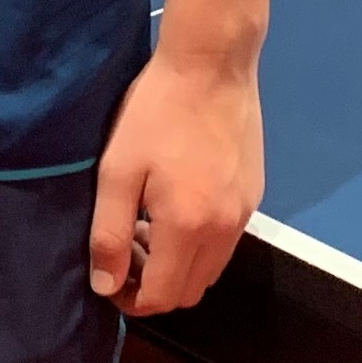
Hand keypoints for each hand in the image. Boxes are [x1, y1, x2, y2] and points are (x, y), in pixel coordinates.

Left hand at [90, 38, 263, 314]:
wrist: (211, 63)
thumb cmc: (156, 112)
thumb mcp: (117, 171)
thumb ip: (109, 235)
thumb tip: (107, 287)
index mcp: (188, 228)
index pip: (161, 299)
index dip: (129, 299)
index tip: (110, 274)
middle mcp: (224, 230)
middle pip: (190, 292)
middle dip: (154, 285)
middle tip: (128, 246)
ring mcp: (245, 212)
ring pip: (211, 269)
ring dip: (178, 265)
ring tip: (150, 224)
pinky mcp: (254, 193)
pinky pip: (227, 241)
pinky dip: (201, 243)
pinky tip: (179, 202)